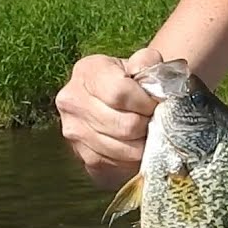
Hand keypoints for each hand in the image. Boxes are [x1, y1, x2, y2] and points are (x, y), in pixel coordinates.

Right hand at [55, 47, 162, 189]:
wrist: (119, 100)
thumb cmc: (134, 80)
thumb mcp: (142, 62)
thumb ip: (148, 62)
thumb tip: (151, 82)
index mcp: (87, 71)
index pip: (120, 93)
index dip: (145, 102)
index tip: (156, 103)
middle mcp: (71, 100)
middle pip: (123, 125)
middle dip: (147, 125)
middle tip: (155, 121)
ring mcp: (73, 131)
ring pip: (121, 148)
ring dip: (143, 144)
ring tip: (149, 133)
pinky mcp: (81, 156)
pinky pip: (114, 164)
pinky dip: (132, 160)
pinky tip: (138, 147)